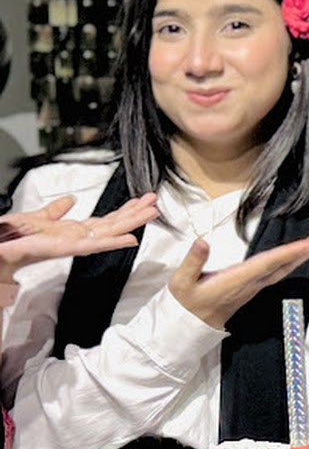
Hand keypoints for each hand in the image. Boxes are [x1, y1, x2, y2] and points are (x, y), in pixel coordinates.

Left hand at [0, 193, 158, 280]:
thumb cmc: (10, 238)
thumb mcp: (36, 218)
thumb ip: (54, 210)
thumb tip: (69, 200)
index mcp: (70, 232)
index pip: (104, 221)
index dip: (123, 211)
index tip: (140, 202)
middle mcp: (75, 239)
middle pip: (112, 226)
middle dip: (134, 214)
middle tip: (155, 203)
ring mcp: (72, 244)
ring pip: (109, 233)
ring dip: (132, 223)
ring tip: (152, 213)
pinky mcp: (65, 249)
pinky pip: (94, 245)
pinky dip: (114, 243)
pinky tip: (131, 239)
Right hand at [169, 229, 308, 328]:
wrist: (189, 327)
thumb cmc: (186, 302)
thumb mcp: (181, 282)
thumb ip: (192, 261)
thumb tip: (202, 241)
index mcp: (236, 280)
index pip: (267, 263)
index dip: (288, 253)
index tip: (307, 243)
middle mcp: (250, 283)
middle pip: (283, 265)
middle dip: (306, 251)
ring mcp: (254, 286)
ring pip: (283, 268)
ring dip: (302, 254)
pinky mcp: (253, 286)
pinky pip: (278, 271)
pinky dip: (292, 260)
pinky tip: (300, 253)